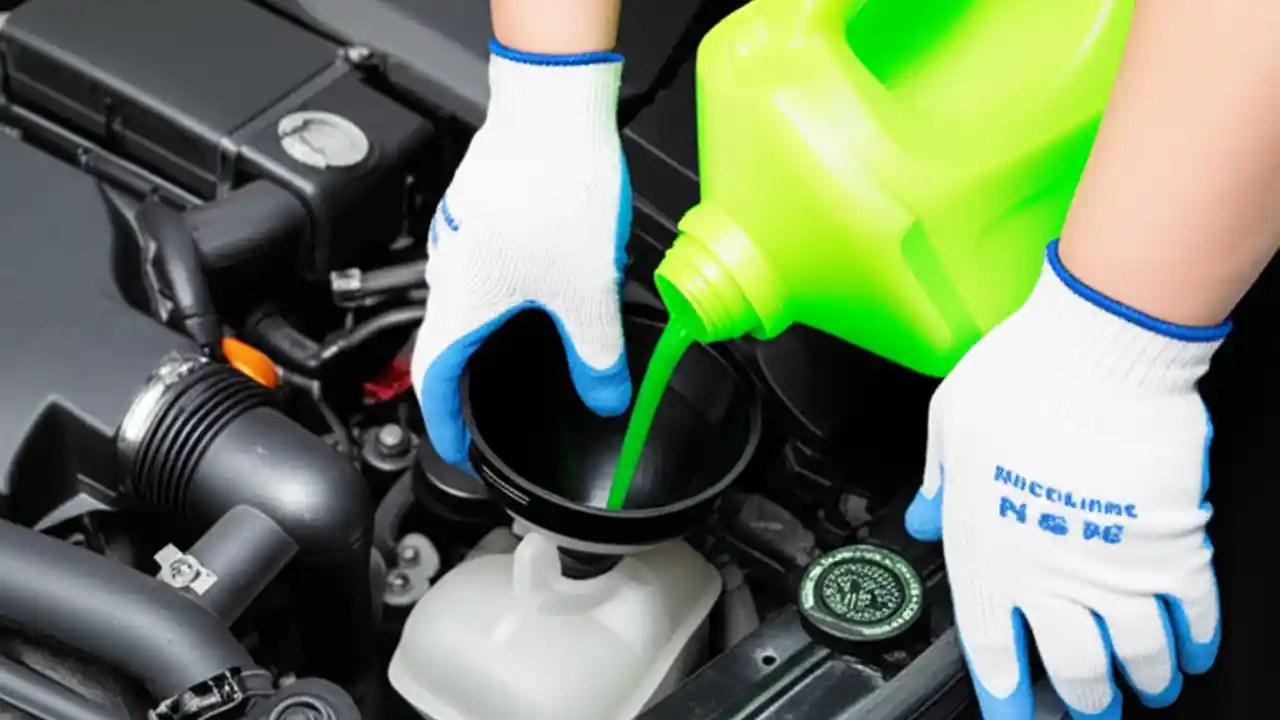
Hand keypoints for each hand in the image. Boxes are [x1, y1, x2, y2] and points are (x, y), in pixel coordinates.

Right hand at [412, 41, 632, 465]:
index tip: (457, 449)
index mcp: (462, 303)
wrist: (551, 105)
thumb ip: (598, 355)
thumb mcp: (588, 292)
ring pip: (462, 303)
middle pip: (443, 343)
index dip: (443, 425)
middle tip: (484, 410)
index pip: (433, 381)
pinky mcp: (480, 210)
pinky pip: (480, 269)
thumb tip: (608, 397)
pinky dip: (499, 297)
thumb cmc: (555, 188)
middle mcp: (449, 271)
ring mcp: (460, 236)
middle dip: (463, 385)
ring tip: (515, 354)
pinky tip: (537, 289)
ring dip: (482, 338)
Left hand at [905, 241, 1223, 718]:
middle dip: (1084, 699)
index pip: (992, 648)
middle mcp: (1050, 573)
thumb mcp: (948, 431)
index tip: (1012, 715)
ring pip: (1138, 656)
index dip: (1004, 695)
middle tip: (1090, 706)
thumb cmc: (1017, 380)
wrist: (1095, 351)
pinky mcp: (1174, 546)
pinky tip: (1194, 654)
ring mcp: (1116, 566)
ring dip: (1143, 681)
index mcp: (988, 551)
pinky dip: (1196, 643)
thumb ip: (938, 486)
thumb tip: (926, 518)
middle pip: (1075, 668)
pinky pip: (1194, 615)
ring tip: (1146, 689)